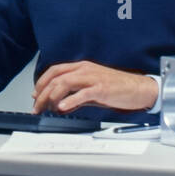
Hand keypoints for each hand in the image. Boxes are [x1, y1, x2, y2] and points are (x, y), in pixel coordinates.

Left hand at [31, 61, 157, 113]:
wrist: (139, 88)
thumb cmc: (118, 88)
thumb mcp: (92, 89)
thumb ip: (76, 95)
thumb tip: (61, 105)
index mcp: (82, 67)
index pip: (55, 71)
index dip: (42, 82)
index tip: (35, 95)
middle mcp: (85, 69)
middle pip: (55, 78)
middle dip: (42, 93)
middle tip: (37, 107)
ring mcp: (93, 78)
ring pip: (64, 83)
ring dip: (51, 97)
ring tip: (47, 108)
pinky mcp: (101, 89)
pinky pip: (81, 93)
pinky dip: (69, 101)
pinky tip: (61, 107)